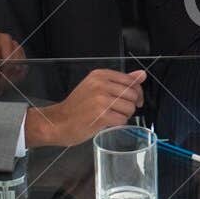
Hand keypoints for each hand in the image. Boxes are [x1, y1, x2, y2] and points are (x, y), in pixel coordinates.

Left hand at [0, 30, 26, 97]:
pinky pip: (23, 65)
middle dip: (3, 80)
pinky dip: (18, 76)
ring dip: (11, 79)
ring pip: (18, 64)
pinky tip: (9, 82)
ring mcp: (14, 44)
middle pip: (9, 62)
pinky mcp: (20, 50)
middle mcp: (4, 39)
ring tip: (1, 88)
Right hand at [24, 68, 146, 148]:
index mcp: (100, 75)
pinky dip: (118, 124)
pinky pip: (122, 120)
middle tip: (118, 111)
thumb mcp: (97, 87)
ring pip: (129, 108)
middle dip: (130, 105)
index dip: (136, 92)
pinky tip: (108, 123)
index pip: (131, 81)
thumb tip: (141, 75)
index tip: (134, 100)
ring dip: (124, 115)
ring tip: (111, 116)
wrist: (58, 122)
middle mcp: (100, 84)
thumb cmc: (77, 106)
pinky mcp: (101, 115)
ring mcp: (100, 100)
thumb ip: (121, 81)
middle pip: (132, 95)